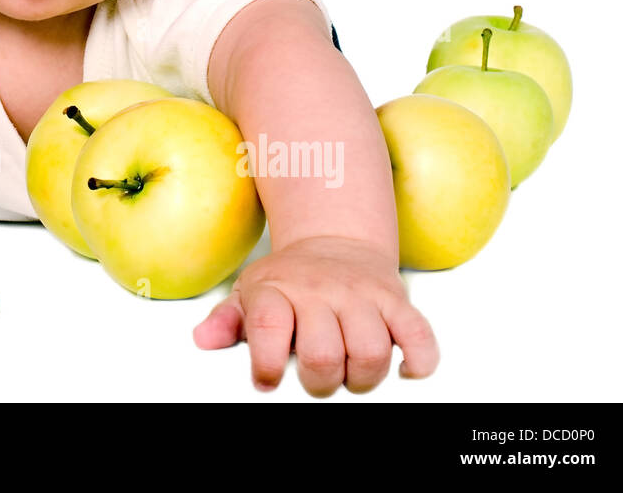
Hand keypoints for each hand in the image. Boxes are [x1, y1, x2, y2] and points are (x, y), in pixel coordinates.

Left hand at [191, 235, 438, 395]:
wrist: (334, 240)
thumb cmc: (288, 280)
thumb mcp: (250, 293)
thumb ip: (227, 320)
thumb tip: (203, 341)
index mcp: (278, 288)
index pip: (268, 329)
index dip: (267, 364)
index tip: (267, 379)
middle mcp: (320, 289)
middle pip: (324, 354)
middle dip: (318, 382)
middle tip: (314, 378)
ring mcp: (362, 295)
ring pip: (371, 352)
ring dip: (361, 378)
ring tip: (348, 374)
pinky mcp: (396, 301)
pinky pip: (419, 336)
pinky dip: (417, 362)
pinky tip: (401, 370)